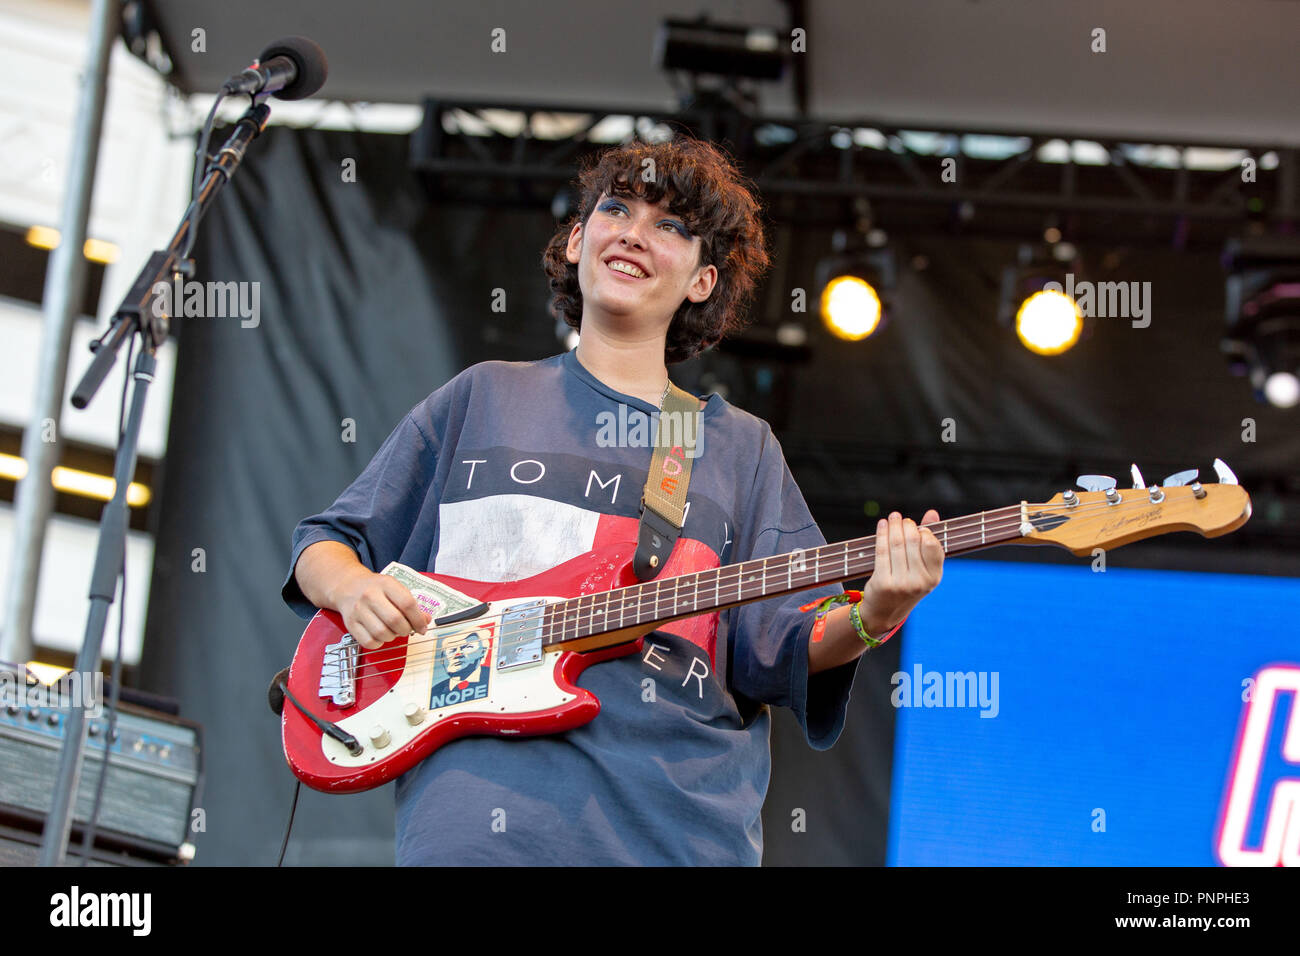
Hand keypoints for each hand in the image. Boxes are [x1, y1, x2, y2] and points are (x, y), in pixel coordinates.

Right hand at [333, 570, 431, 649]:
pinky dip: (379, 643)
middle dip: (406, 629)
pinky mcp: (351, 624)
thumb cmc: (375, 589)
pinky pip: (369, 642)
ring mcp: (358, 610)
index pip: (407, 604)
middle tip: (407, 630)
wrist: (348, 586)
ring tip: (393, 630)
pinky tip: (380, 635)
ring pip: (382, 633)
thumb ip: (410, 603)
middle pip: (395, 620)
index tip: (422, 627)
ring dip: (393, 637)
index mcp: (385, 584)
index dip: (418, 619)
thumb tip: (425, 620)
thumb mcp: (394, 588)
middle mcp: (370, 595)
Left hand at [858, 510, 943, 635]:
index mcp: (934, 578)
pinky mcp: (883, 583)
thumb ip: (929, 540)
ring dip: (893, 526)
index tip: (916, 526)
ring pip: (896, 544)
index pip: (932, 545)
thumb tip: (932, 513)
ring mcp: (901, 584)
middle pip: (913, 541)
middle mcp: (920, 582)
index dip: (924, 531)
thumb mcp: (922, 567)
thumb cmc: (906, 584)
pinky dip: (881, 534)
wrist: (885, 612)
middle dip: (906, 525)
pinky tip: (882, 525)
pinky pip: (882, 551)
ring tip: (892, 518)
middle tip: (900, 519)